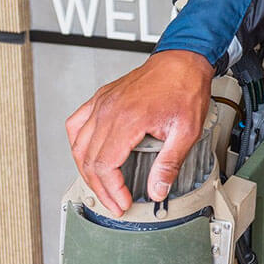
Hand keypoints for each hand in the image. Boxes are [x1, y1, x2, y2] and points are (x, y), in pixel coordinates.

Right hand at [65, 49, 214, 215]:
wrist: (183, 61)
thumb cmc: (185, 87)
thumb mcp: (187, 130)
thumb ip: (170, 162)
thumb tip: (158, 189)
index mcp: (128, 119)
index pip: (104, 165)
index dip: (111, 190)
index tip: (122, 202)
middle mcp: (108, 111)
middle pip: (89, 160)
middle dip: (100, 188)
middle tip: (114, 202)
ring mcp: (102, 103)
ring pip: (78, 146)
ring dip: (87, 171)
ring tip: (103, 187)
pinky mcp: (101, 99)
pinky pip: (76, 125)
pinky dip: (77, 145)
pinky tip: (86, 155)